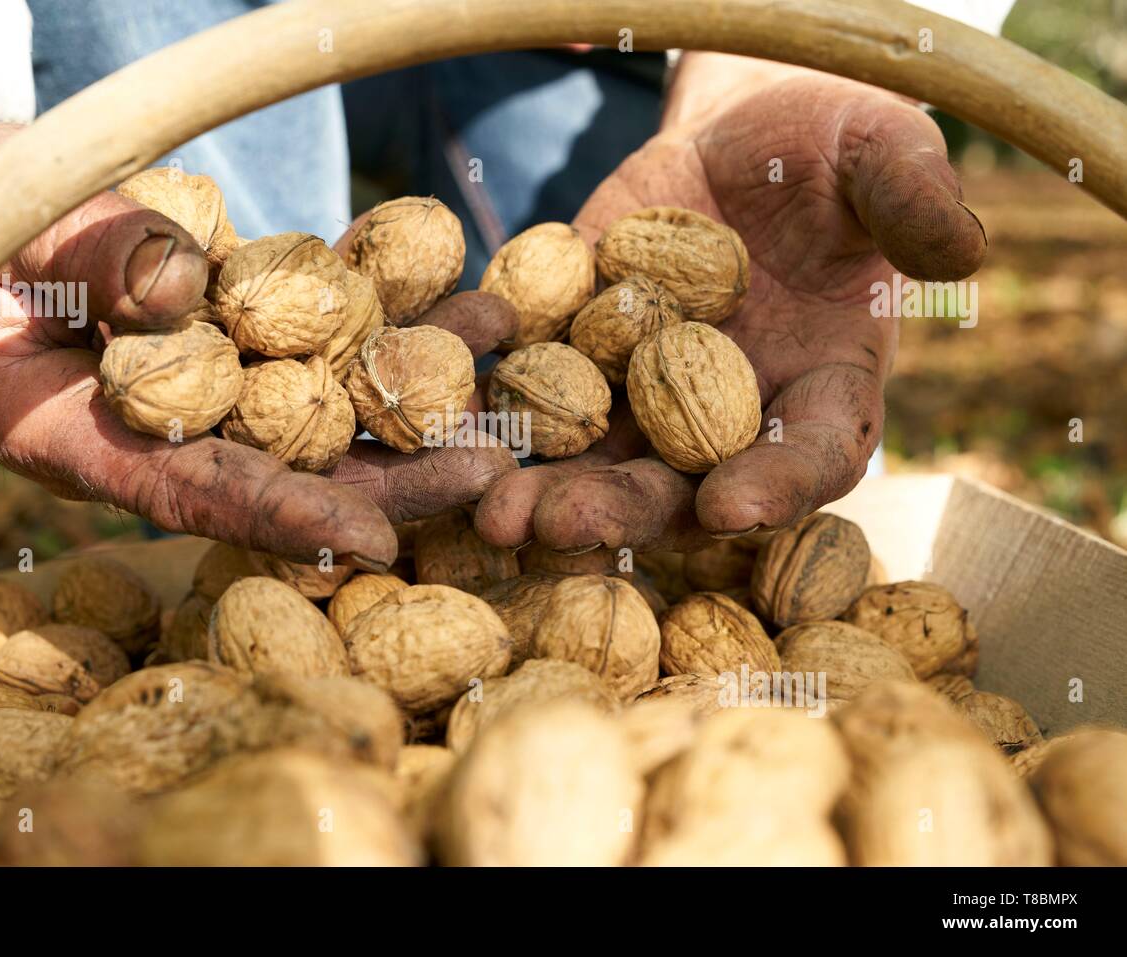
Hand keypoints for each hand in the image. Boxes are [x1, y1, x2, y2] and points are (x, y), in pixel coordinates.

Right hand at [0, 68, 515, 568]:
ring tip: (507, 365)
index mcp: (85, 441)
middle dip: (391, 474)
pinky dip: (394, 320)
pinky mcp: (245, 327)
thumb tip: (185, 286)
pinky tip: (467, 303)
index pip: (195, 494)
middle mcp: (164, 427)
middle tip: (489, 473)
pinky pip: (326, 330)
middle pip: (289, 469)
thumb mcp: (11, 232)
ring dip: (417, 389)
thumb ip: (95, 258)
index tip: (375, 542)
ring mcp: (212, 379)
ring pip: (325, 403)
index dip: (284, 521)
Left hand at [476, 60, 986, 553]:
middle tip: (559, 525)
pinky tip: (443, 424)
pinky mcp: (576, 349)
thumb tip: (959, 246)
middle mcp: (727, 412)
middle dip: (619, 509)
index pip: (810, 456)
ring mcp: (644, 389)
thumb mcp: (877, 153)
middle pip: (678, 483)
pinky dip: (491, 409)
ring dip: (541, 487)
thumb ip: (910, 198)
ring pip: (594, 456)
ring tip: (488, 508)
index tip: (729, 508)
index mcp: (820, 388)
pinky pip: (533, 388)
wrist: (735, 137)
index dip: (775, 488)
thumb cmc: (828, 148)